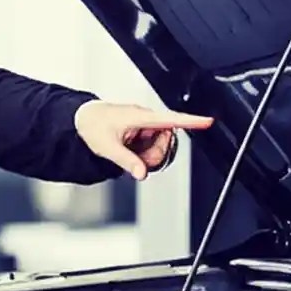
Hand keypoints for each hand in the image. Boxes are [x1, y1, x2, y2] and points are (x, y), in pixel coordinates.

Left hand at [74, 101, 213, 180]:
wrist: (82, 119)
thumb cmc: (93, 126)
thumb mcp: (107, 147)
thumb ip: (126, 161)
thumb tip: (142, 173)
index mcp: (140, 117)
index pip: (170, 119)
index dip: (191, 121)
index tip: (208, 121)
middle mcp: (146, 119)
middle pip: (167, 141)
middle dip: (155, 155)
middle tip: (136, 161)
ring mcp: (145, 126)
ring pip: (161, 147)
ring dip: (149, 156)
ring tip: (129, 153)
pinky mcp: (143, 132)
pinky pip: (153, 147)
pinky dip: (144, 154)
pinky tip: (130, 151)